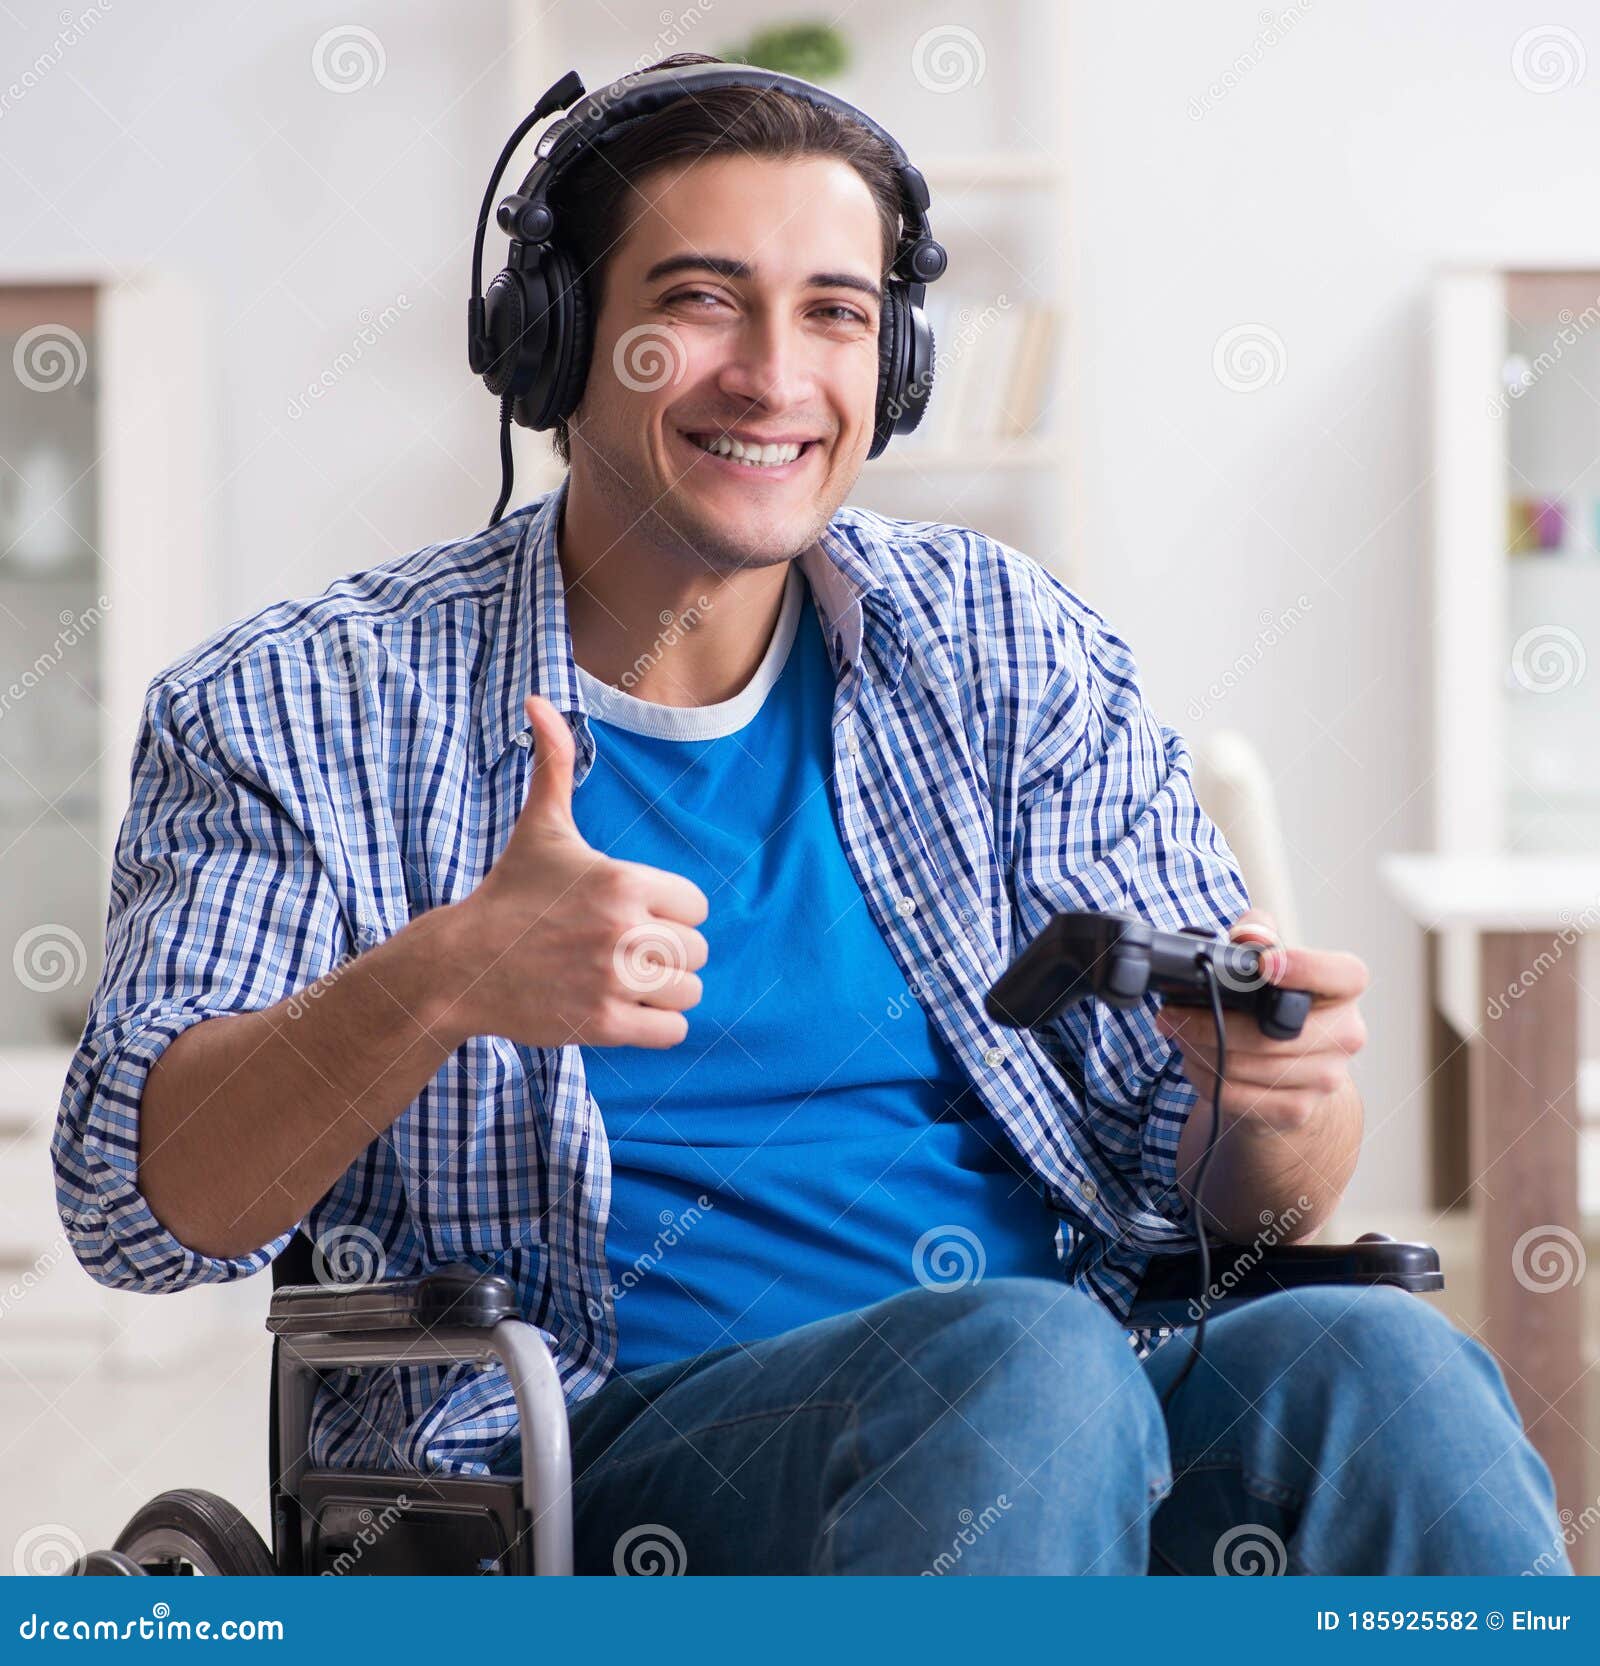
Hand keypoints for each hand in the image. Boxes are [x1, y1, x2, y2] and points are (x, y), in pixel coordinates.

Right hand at [435, 693, 709, 1049]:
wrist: (461, 965)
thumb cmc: (509, 893)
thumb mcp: (540, 827)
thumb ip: (553, 763)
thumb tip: (539, 701)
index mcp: (622, 881)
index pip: (696, 906)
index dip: (672, 912)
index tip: (635, 915)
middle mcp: (624, 931)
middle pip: (697, 951)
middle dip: (670, 954)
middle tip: (628, 951)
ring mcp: (613, 981)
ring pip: (690, 993)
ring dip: (666, 992)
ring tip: (628, 981)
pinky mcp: (603, 1025)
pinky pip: (672, 1031)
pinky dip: (659, 1025)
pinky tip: (627, 1010)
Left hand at [1154, 907, 1367, 1132]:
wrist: (1293, 1075)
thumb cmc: (1275, 1007)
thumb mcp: (1269, 963)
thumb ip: (1258, 935)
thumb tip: (1246, 935)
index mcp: (1343, 992)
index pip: (1345, 975)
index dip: (1307, 968)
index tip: (1265, 964)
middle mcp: (1345, 1035)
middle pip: (1273, 1032)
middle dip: (1212, 1022)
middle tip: (1172, 1013)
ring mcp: (1325, 1077)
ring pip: (1249, 1066)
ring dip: (1200, 1050)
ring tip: (1177, 1034)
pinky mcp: (1298, 1110)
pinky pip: (1239, 1096)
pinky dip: (1205, 1078)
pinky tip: (1194, 1062)